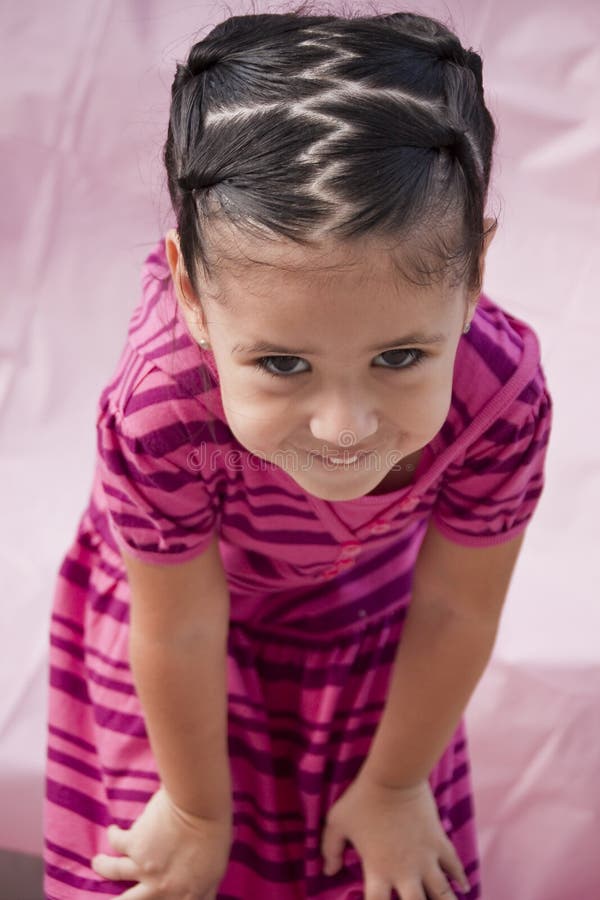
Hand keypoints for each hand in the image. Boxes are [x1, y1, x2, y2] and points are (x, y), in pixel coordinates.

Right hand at [91, 785, 231, 898]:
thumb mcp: (215, 868)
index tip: (148, 898)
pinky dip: (114, 836)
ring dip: (104, 866)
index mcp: (189, 896)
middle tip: (113, 899)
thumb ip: (202, 884)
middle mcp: (164, 890)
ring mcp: (146, 870)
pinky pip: (116, 843)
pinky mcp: (134, 847)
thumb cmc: (215, 830)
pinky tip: (113, 831)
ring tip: (98, 863)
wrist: (200, 806)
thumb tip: (193, 888)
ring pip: (114, 872)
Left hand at [320, 774, 469, 899]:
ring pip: (443, 894)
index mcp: (378, 870)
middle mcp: (405, 871)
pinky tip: (464, 887)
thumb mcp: (338, 823)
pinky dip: (460, 878)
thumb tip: (328, 871)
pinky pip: (454, 865)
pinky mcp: (440, 841)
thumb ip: (331, 849)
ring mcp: (426, 858)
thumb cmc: (362, 799)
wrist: (394, 776)